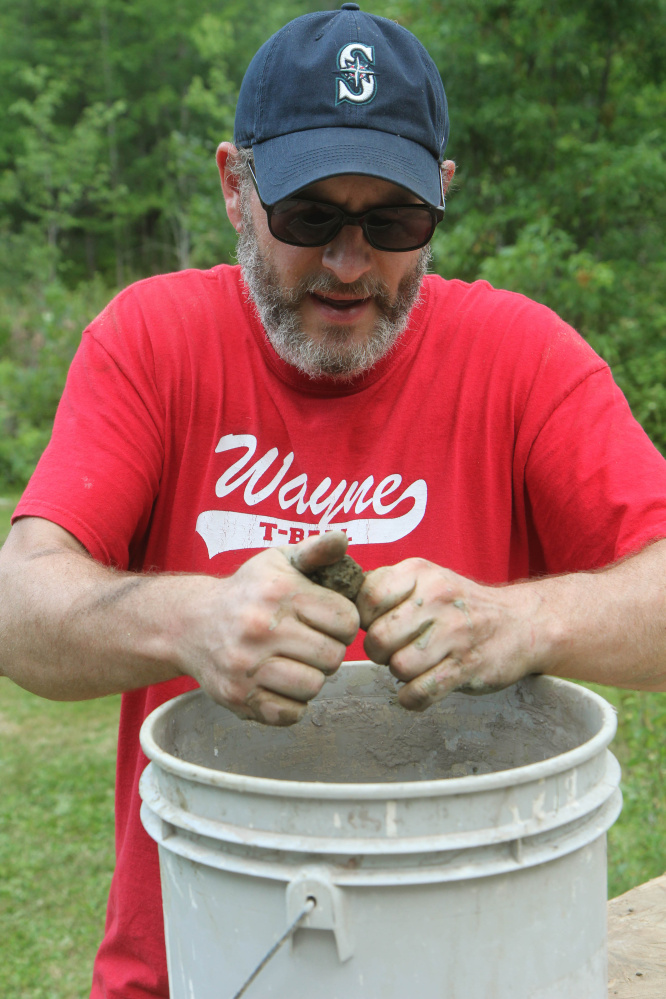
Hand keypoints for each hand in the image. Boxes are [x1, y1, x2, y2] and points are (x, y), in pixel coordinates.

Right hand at [182, 531, 359, 725]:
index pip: (347, 621)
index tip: (329, 622)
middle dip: (329, 652)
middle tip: (312, 645)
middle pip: (333, 657)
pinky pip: (290, 713)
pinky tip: (280, 684)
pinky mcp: (237, 696)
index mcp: (279, 592)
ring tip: (296, 663)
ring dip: (310, 678)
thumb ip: (315, 550)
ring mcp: (246, 665)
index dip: (344, 623)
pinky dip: (291, 703)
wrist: (190, 623)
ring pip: (313, 686)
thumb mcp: (278, 562)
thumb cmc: (247, 592)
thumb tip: (342, 539)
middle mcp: (261, 627)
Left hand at [357, 558, 542, 710]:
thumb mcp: (425, 579)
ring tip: (415, 665)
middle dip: (380, 651)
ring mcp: (454, 633)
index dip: (364, 617)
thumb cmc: (459, 605)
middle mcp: (437, 597)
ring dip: (400, 674)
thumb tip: (338, 604)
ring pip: (398, 668)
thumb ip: (385, 587)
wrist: (521, 624)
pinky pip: (419, 693)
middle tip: (395, 649)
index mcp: (420, 571)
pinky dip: (412, 698)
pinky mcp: (467, 667)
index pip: (367, 596)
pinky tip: (420, 689)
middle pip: (378, 637)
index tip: (378, 623)